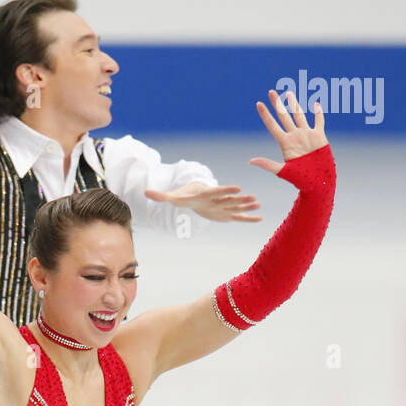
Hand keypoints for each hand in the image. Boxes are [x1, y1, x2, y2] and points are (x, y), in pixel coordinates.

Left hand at [144, 180, 260, 222]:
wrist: (195, 194)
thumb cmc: (185, 195)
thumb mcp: (173, 196)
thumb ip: (161, 195)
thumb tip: (145, 192)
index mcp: (207, 194)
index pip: (217, 192)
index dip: (226, 190)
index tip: (237, 187)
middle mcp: (218, 199)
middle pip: (230, 199)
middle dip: (240, 199)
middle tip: (253, 196)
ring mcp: (223, 206)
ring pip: (236, 207)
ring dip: (247, 206)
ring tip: (258, 204)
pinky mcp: (225, 214)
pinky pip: (238, 217)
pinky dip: (248, 218)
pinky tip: (260, 217)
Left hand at [250, 88, 328, 173]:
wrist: (318, 183)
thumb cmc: (301, 180)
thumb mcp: (283, 172)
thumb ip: (267, 164)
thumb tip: (250, 161)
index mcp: (286, 143)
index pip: (272, 125)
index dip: (266, 115)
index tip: (258, 104)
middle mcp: (295, 136)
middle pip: (284, 116)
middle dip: (278, 104)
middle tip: (271, 92)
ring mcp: (307, 135)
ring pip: (299, 115)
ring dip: (294, 104)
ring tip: (288, 94)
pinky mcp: (319, 136)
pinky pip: (319, 121)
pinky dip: (318, 113)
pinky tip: (316, 104)